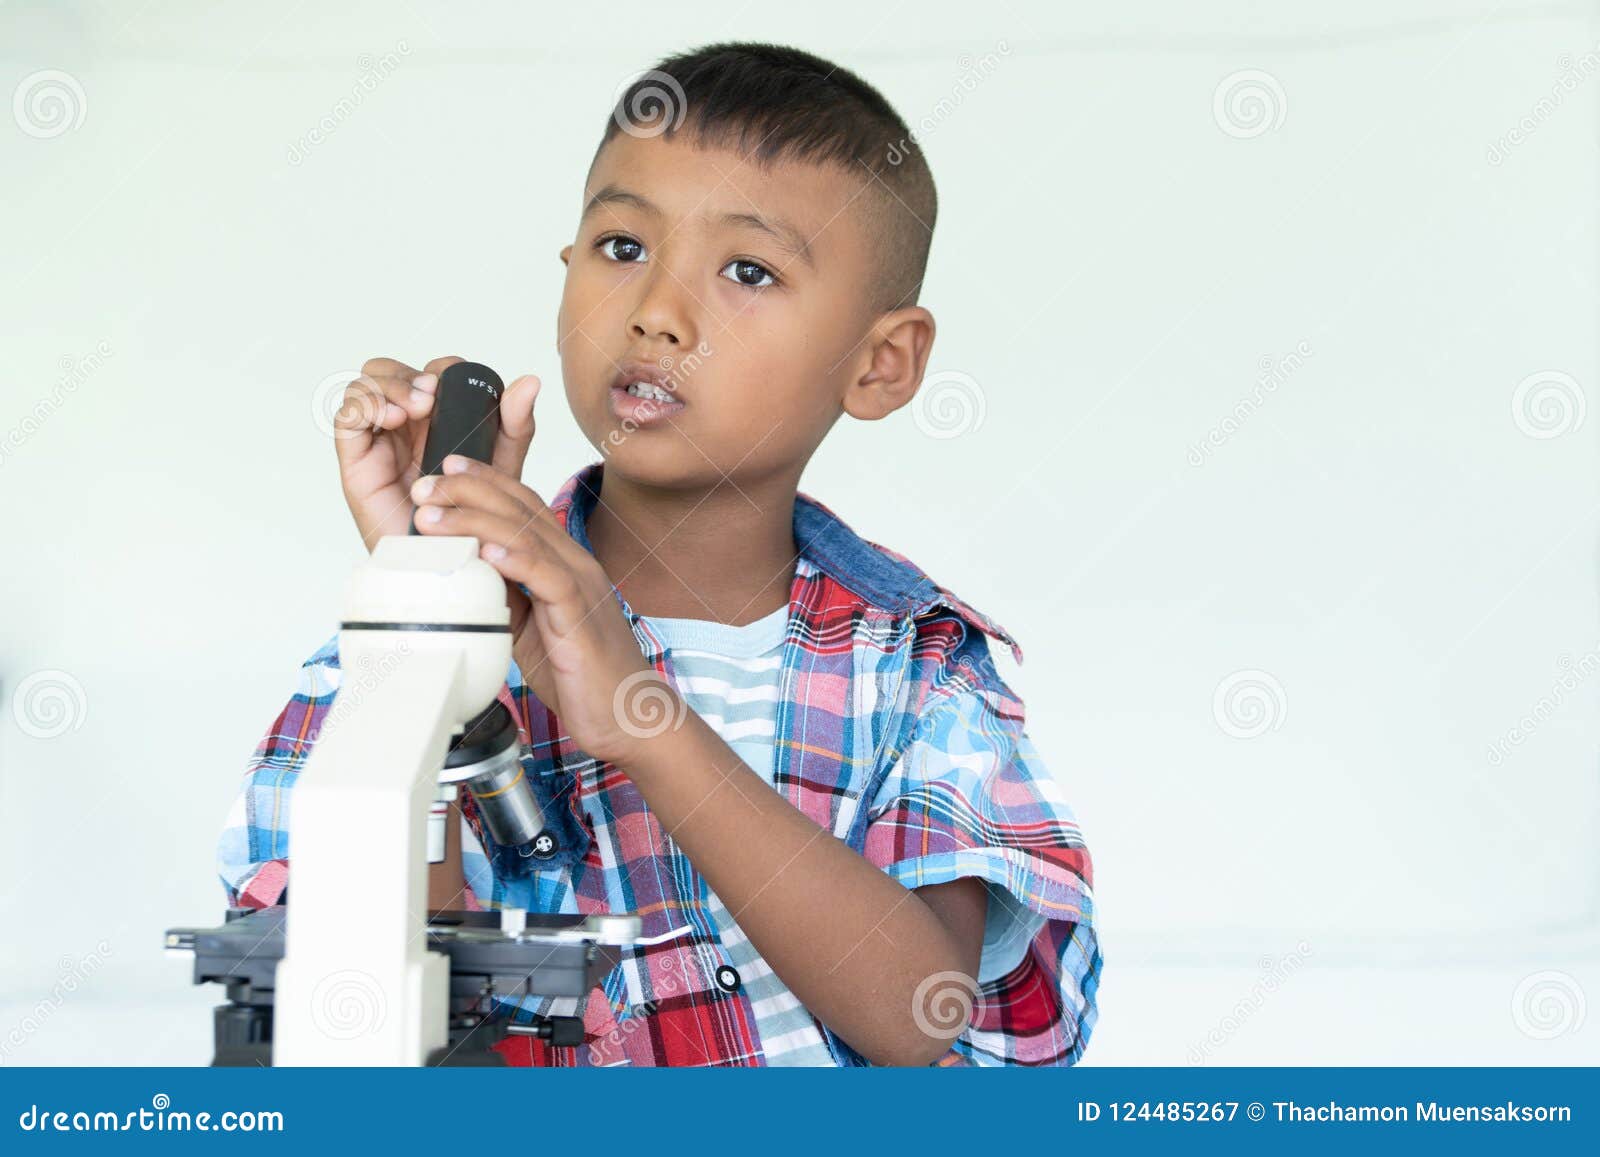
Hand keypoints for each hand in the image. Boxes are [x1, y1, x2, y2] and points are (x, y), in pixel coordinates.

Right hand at [333, 355, 541, 550]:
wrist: (455, 563)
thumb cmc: (474, 518)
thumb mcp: (504, 466)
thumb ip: (515, 426)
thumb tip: (529, 381)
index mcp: (436, 421)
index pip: (429, 375)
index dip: (439, 370)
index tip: (454, 385)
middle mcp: (404, 427)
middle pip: (389, 372)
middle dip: (408, 375)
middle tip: (430, 397)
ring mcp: (379, 443)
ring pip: (365, 387)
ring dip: (387, 386)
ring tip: (413, 408)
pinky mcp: (357, 462)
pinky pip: (346, 419)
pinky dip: (364, 405)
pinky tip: (390, 418)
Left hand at [410, 455, 677, 765]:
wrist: (627, 715)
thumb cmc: (581, 674)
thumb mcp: (530, 627)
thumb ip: (505, 595)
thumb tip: (462, 576)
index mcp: (563, 562)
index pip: (522, 506)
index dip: (484, 482)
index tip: (445, 469)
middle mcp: (575, 563)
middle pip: (520, 509)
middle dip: (468, 490)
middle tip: (425, 484)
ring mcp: (581, 586)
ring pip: (527, 536)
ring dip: (475, 520)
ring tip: (434, 515)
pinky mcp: (581, 616)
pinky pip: (548, 578)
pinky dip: (516, 561)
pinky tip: (486, 552)